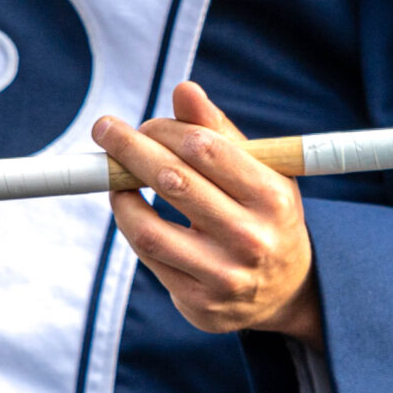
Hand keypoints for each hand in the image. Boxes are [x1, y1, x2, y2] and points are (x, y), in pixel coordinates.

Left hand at [94, 81, 321, 344]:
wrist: (287, 291)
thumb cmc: (266, 215)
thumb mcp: (261, 171)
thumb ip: (220, 131)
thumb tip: (183, 90)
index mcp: (273, 197)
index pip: (203, 148)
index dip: (164, 129)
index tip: (145, 124)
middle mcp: (251, 239)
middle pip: (172, 181)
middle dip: (129, 149)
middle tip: (105, 130)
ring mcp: (223, 276)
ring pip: (149, 229)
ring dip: (120, 194)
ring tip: (113, 178)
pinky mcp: (199, 303)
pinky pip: (148, 257)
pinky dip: (131, 226)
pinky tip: (129, 209)